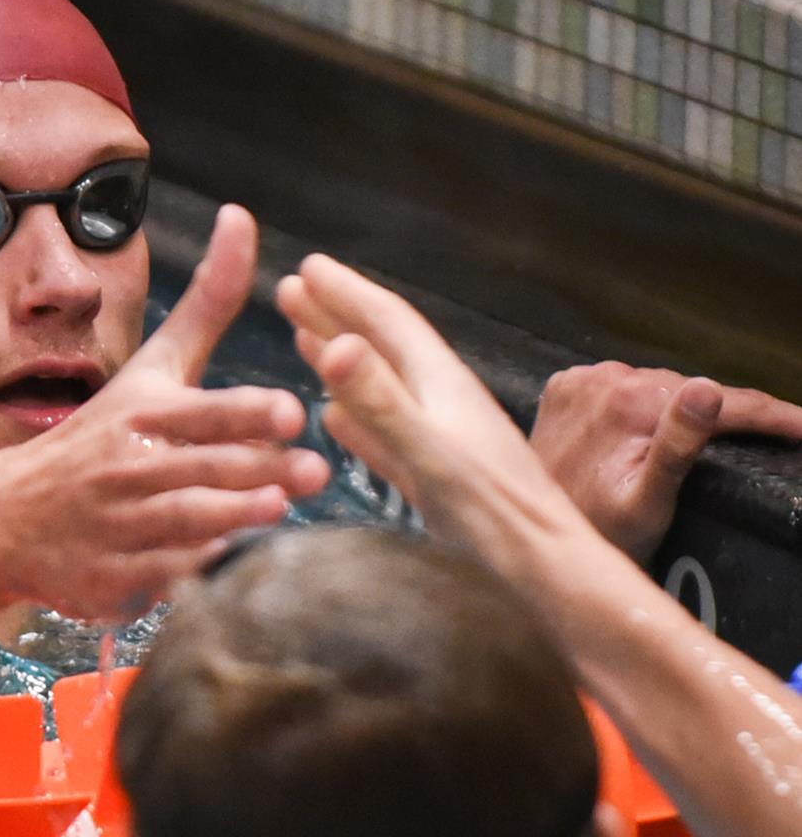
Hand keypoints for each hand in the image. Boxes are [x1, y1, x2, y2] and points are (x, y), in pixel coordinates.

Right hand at [0, 206, 329, 618]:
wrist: (8, 517)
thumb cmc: (101, 435)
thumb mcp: (151, 368)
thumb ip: (207, 305)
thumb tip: (242, 218)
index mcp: (145, 415)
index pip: (204, 411)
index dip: (247, 412)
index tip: (291, 411)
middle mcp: (132, 467)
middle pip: (206, 468)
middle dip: (260, 470)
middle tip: (314, 472)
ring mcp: (121, 526)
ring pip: (185, 522)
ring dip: (234, 519)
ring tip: (279, 513)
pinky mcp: (114, 577)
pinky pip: (161, 578)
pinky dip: (194, 575)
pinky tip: (234, 572)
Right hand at [276, 254, 573, 567]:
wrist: (544, 568)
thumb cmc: (492, 515)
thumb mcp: (430, 455)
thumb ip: (382, 402)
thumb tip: (338, 344)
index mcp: (441, 384)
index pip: (386, 323)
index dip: (345, 293)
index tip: (305, 267)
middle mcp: (441, 401)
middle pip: (381, 346)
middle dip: (337, 316)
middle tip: (292, 291)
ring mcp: (439, 438)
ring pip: (380, 386)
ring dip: (342, 361)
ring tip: (305, 340)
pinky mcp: (434, 476)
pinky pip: (384, 434)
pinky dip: (355, 419)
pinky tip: (334, 420)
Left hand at [530, 363, 801, 562]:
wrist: (531, 536)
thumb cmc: (595, 533)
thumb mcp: (647, 504)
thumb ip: (680, 447)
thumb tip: (710, 391)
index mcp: (634, 403)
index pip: (723, 401)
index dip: (772, 415)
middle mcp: (607, 379)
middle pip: (689, 390)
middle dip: (723, 413)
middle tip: (760, 438)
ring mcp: (582, 380)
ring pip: (654, 386)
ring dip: (675, 408)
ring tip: (697, 437)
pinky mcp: (564, 386)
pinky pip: (616, 387)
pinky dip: (635, 405)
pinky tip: (638, 432)